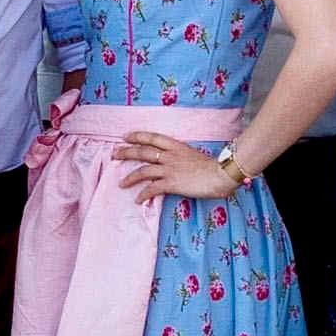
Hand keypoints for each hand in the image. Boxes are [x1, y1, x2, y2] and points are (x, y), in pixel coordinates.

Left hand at [114, 131, 238, 203]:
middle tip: (114, 154)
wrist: (221, 174)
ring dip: (130, 177)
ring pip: (143, 170)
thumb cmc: (214, 167)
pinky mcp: (171, 183)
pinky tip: (138, 200)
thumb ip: (184, 158)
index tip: (126, 136)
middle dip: (126, 152)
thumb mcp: (195, 156)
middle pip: (143, 151)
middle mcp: (170, 156)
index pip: (153, 137)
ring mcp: (170, 169)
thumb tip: (179, 164)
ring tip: (121, 183)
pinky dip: (143, 194)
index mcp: (177, 146)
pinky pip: (152, 189)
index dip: (138, 136)